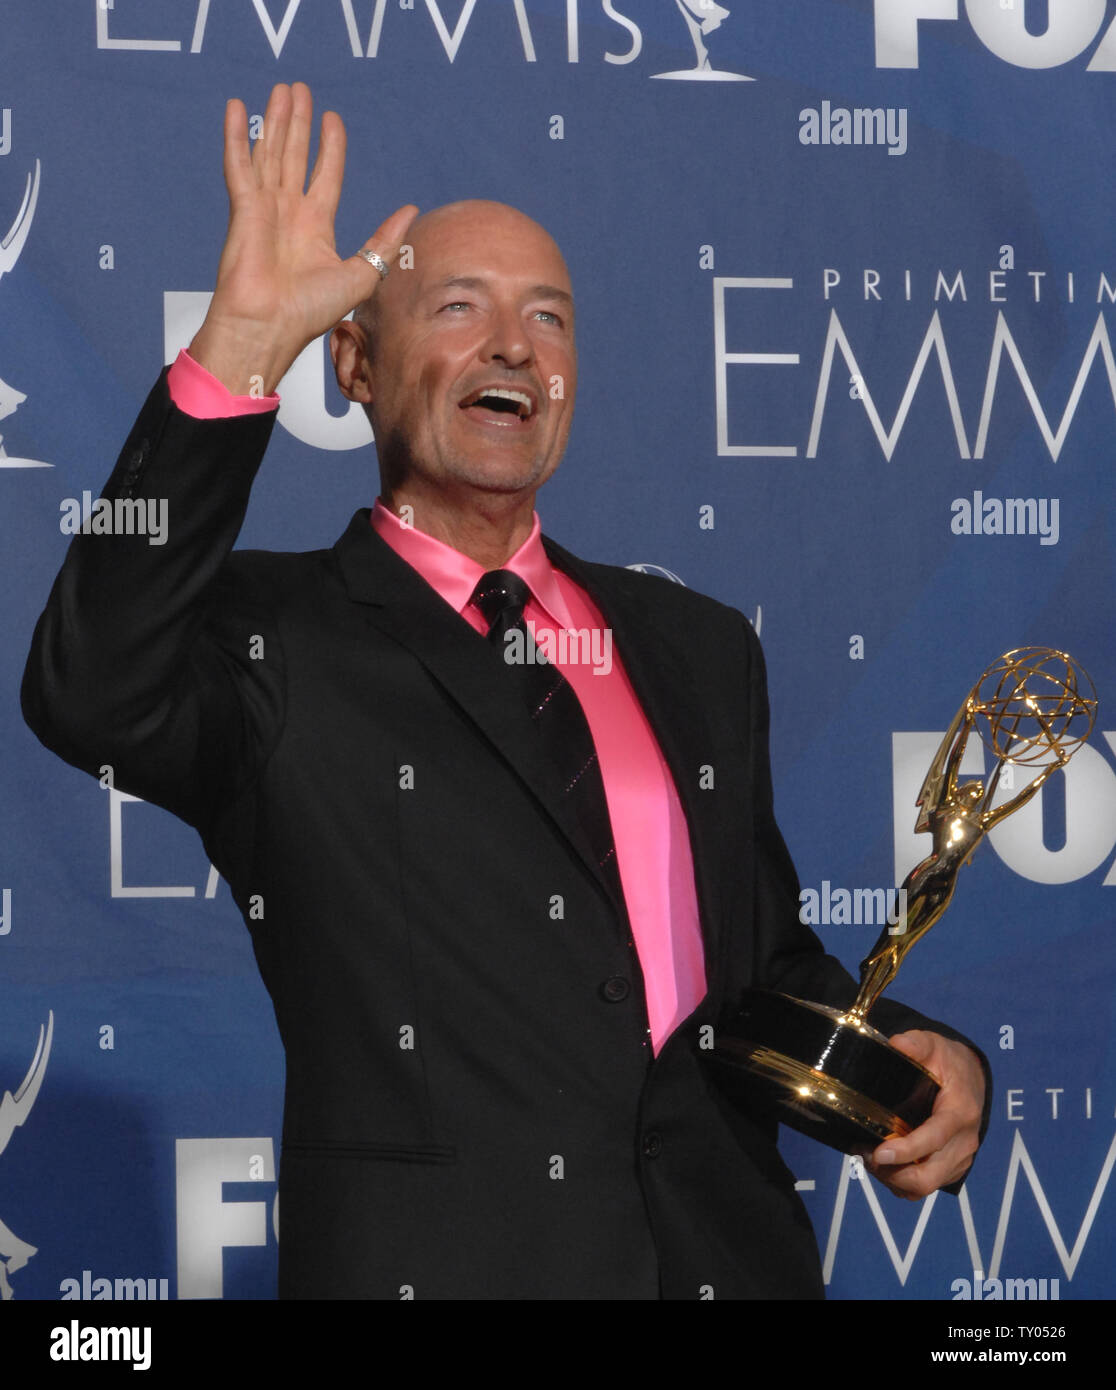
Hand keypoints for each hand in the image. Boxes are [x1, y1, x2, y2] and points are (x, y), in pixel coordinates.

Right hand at [189, 81, 417, 394]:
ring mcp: (263, 209)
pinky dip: (235, 136)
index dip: (329, 147)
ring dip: (274, 120)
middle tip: (299, 88)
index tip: (332, 120)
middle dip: (298, 123)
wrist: (270, 327)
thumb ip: (384, 241)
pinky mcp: (242, 209)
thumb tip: (411, 210)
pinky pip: (238, 165)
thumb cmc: (310, 312)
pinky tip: (235, 106)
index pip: (325, 175)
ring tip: (280, 89)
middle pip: (295, 156)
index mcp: (315, 227)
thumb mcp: (361, 275)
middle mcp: (289, 214)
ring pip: (269, 153)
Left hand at [863, 1030, 984, 1199]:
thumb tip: (897, 1044)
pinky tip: (883, 1163)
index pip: (934, 1139)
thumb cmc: (949, 1062)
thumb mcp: (934, 1044)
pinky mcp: (952, 1167)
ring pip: (924, 1187)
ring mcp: (960, 1158)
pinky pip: (925, 1187)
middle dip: (893, 1172)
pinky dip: (901, 1182)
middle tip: (867, 1154)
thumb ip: (916, 1043)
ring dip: (893, 1179)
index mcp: (959, 1112)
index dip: (906, 1151)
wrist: (972, 1077)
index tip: (878, 1153)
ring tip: (869, 1157)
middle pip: (929, 1176)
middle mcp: (964, 1142)